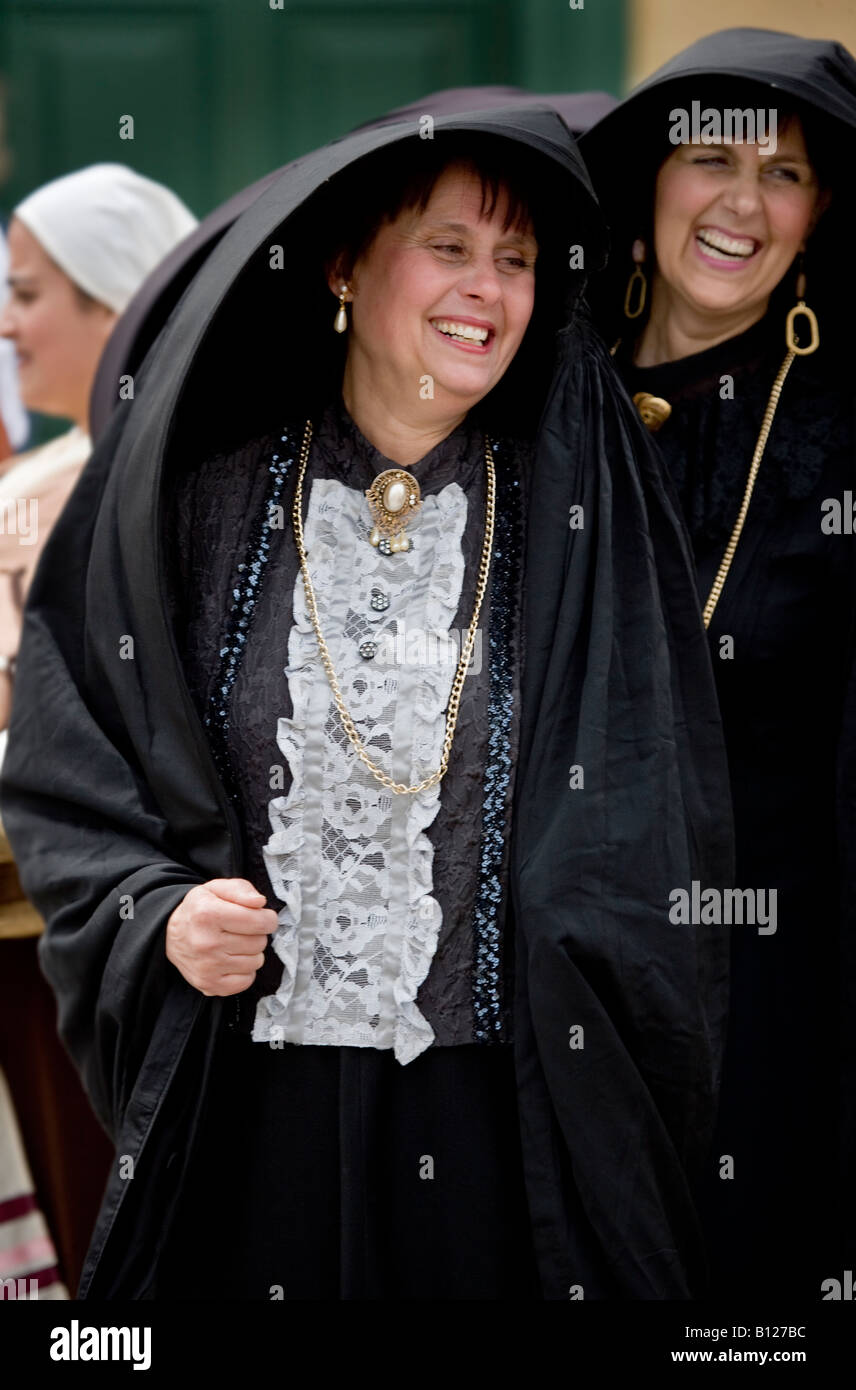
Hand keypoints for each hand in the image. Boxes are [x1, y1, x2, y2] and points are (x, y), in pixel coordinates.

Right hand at [165, 878, 277, 996]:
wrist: (170, 934)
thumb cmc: (200, 909)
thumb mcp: (216, 888)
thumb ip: (241, 890)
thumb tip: (259, 902)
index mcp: (208, 914)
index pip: (260, 922)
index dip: (267, 918)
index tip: (261, 916)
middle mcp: (206, 943)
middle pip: (260, 943)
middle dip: (257, 934)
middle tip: (241, 930)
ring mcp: (207, 967)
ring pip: (256, 962)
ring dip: (251, 952)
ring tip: (234, 944)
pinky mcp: (209, 985)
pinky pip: (246, 981)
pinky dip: (244, 971)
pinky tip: (231, 960)